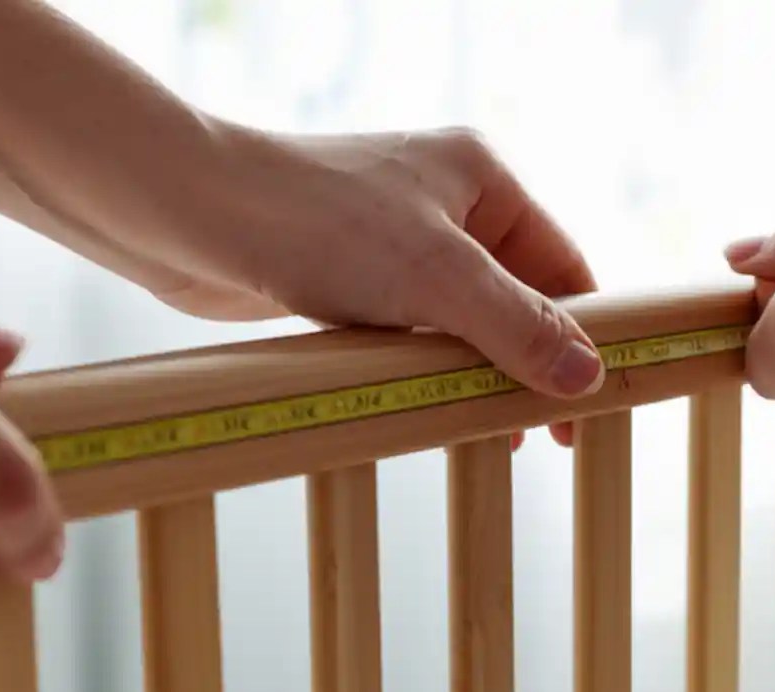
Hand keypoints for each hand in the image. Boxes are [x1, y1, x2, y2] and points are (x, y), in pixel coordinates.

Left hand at [123, 126, 599, 446]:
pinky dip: (423, 366)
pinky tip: (427, 404)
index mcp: (481, 177)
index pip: (561, 264)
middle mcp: (444, 201)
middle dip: (525, 360)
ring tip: (484, 428)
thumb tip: (585, 379)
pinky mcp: (349, 274)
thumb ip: (515, 326)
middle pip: (514, 294)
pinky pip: (409, 327)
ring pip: (459, 317)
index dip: (582, 335)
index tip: (590, 402)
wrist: (184, 211)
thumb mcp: (434, 277)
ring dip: (472, 369)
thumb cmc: (312, 220)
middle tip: (536, 430)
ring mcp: (394, 238)